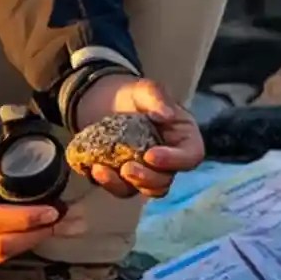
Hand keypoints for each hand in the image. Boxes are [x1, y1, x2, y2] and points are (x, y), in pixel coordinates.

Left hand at [74, 75, 204, 198]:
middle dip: (146, 179)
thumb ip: (157, 98)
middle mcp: (168, 161)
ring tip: (100, 170)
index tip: (151, 155)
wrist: (108, 102)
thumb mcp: (145, 89)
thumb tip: (166, 115)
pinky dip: (104, 181)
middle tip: (127, 168)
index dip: (174, 161)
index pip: (190, 157)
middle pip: (164, 181)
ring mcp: (146, 172)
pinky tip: (90, 168)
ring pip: (139, 190)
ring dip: (121, 185)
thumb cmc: (135, 95)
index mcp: (183, 139)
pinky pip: (117, 186)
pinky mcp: (124, 178)